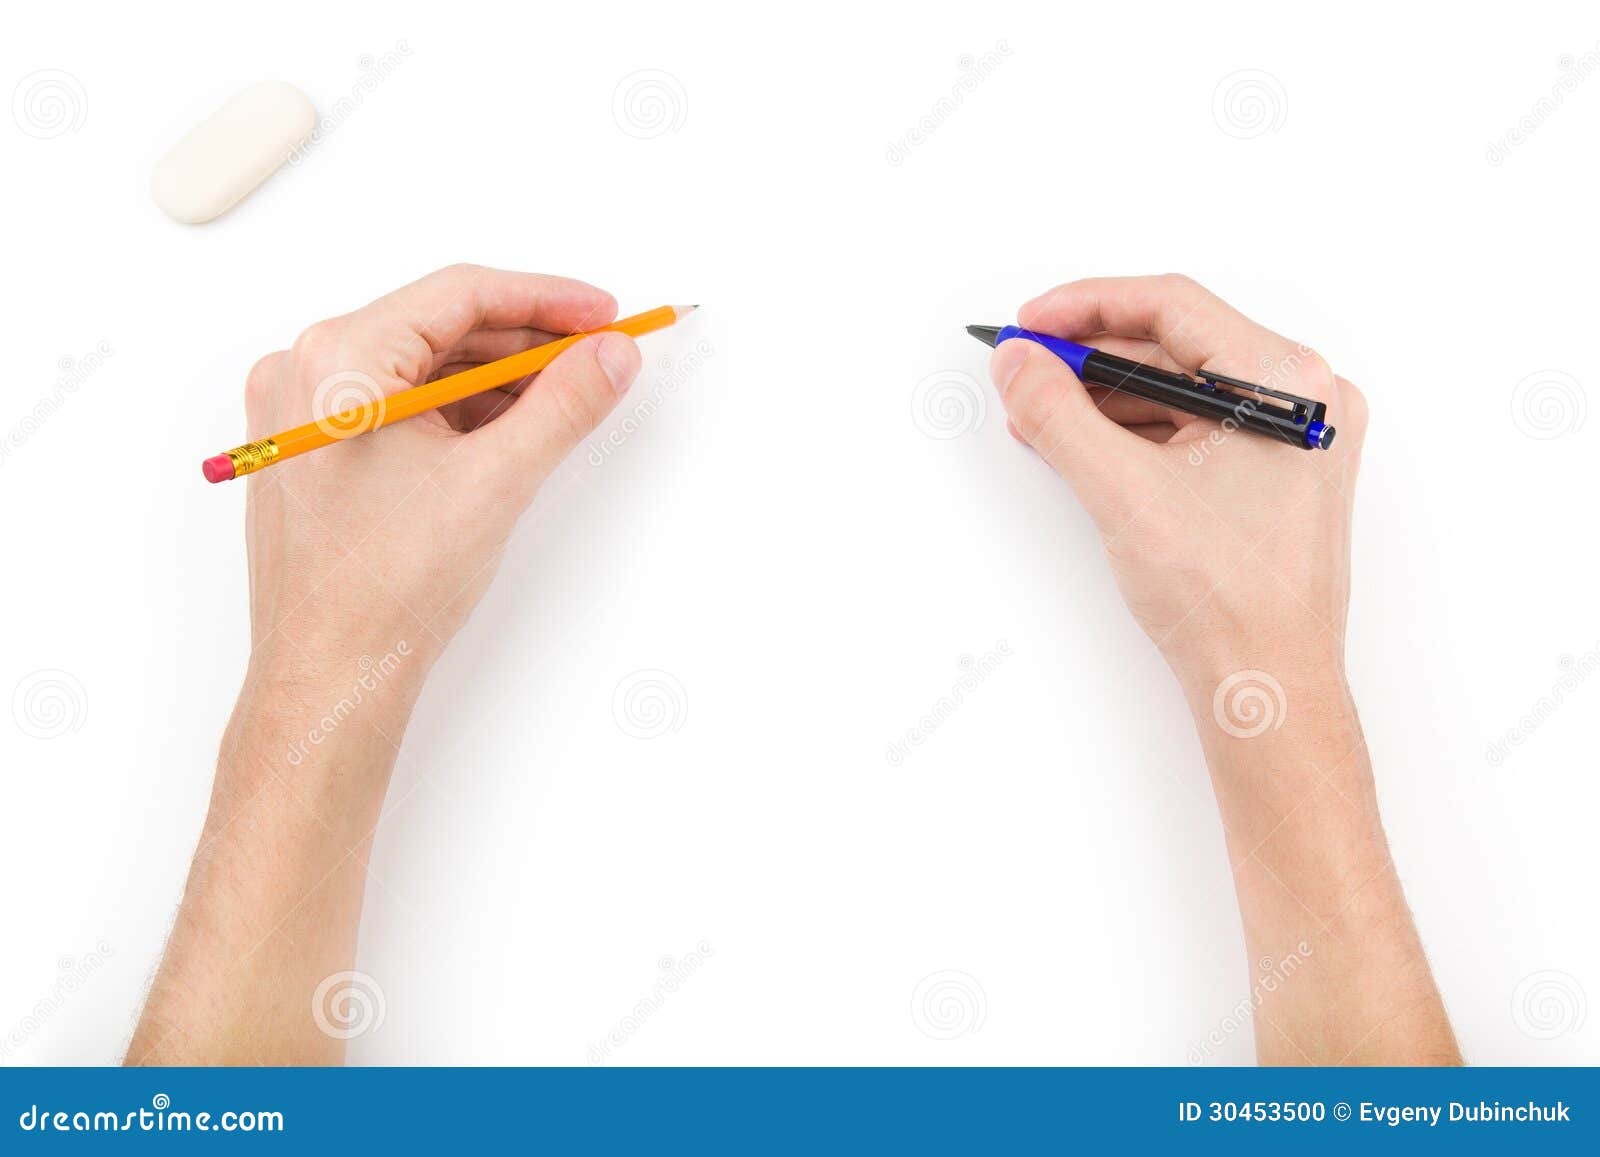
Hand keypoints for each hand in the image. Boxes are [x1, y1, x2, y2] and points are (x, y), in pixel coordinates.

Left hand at [129, 266, 642, 1063]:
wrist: (329, 678)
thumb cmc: (384, 591)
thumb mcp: (496, 481)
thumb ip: (565, 405)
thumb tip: (611, 355)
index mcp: (337, 361)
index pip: (460, 294)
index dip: (545, 299)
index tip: (604, 314)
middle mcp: (305, 373)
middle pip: (439, 326)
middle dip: (526, 343)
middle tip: (597, 357)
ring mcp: (301, 413)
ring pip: (421, 367)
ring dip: (495, 379)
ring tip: (565, 400)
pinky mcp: (311, 450)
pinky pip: (397, 404)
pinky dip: (458, 412)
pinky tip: (510, 431)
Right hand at [990, 277, 1455, 1063]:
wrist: (1267, 689)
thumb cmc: (1227, 603)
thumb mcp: (1123, 493)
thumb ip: (1059, 415)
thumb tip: (1020, 364)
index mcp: (1288, 383)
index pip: (1172, 306)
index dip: (1087, 307)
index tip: (1029, 326)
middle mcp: (1304, 399)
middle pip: (1176, 343)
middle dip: (1090, 357)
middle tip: (1024, 370)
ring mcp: (1293, 440)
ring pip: (1181, 387)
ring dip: (1106, 396)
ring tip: (1039, 415)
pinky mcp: (1273, 477)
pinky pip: (1193, 427)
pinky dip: (1135, 431)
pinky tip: (1082, 445)